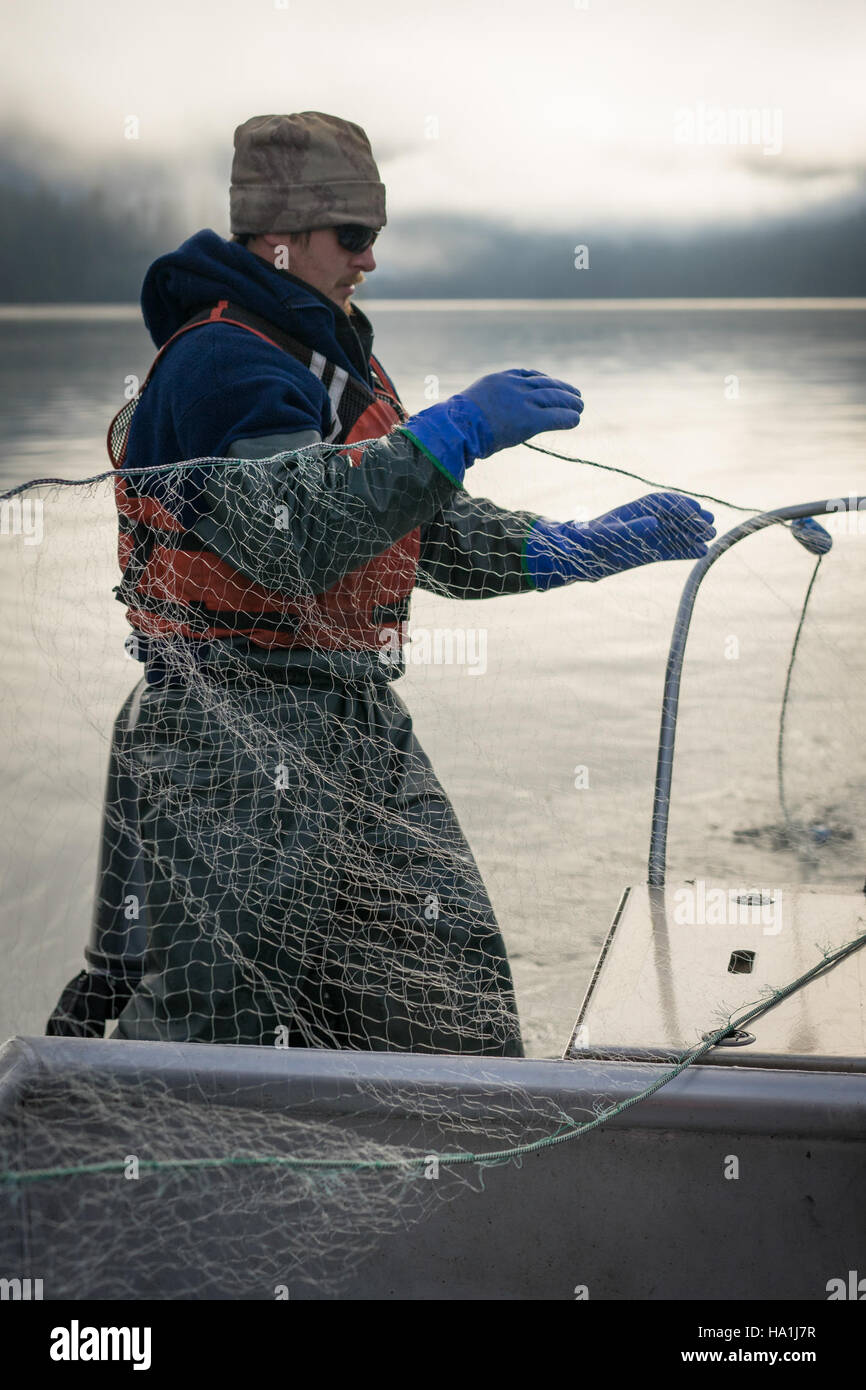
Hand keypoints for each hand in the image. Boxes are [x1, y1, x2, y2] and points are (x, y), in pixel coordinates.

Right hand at [398, 368, 583, 484]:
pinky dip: (566, 418)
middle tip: (576, 395)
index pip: (527, 374)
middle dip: (562, 389)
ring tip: (580, 406)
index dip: (544, 379)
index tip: (552, 382)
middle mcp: (513, 386)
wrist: (457, 428)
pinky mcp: (529, 419)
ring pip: (553, 398)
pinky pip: (554, 416)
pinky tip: (575, 420)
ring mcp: (522, 401)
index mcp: (499, 379)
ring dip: (569, 402)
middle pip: (545, 384)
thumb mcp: (472, 405)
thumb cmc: (457, 423)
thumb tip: (488, 418)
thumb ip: (486, 405)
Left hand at [525, 492, 715, 589]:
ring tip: (711, 539)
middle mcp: (643, 521)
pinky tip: (700, 553)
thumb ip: (630, 529)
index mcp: (634, 510)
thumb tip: (655, 522)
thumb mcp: (607, 535)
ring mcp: (646, 537)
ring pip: (675, 534)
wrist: (575, 558)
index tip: (698, 512)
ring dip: (693, 535)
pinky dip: (685, 551)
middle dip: (692, 520)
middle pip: (673, 517)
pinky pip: (670, 550)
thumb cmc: (587, 542)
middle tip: (711, 526)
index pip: (664, 504)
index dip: (682, 507)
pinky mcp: (646, 553)